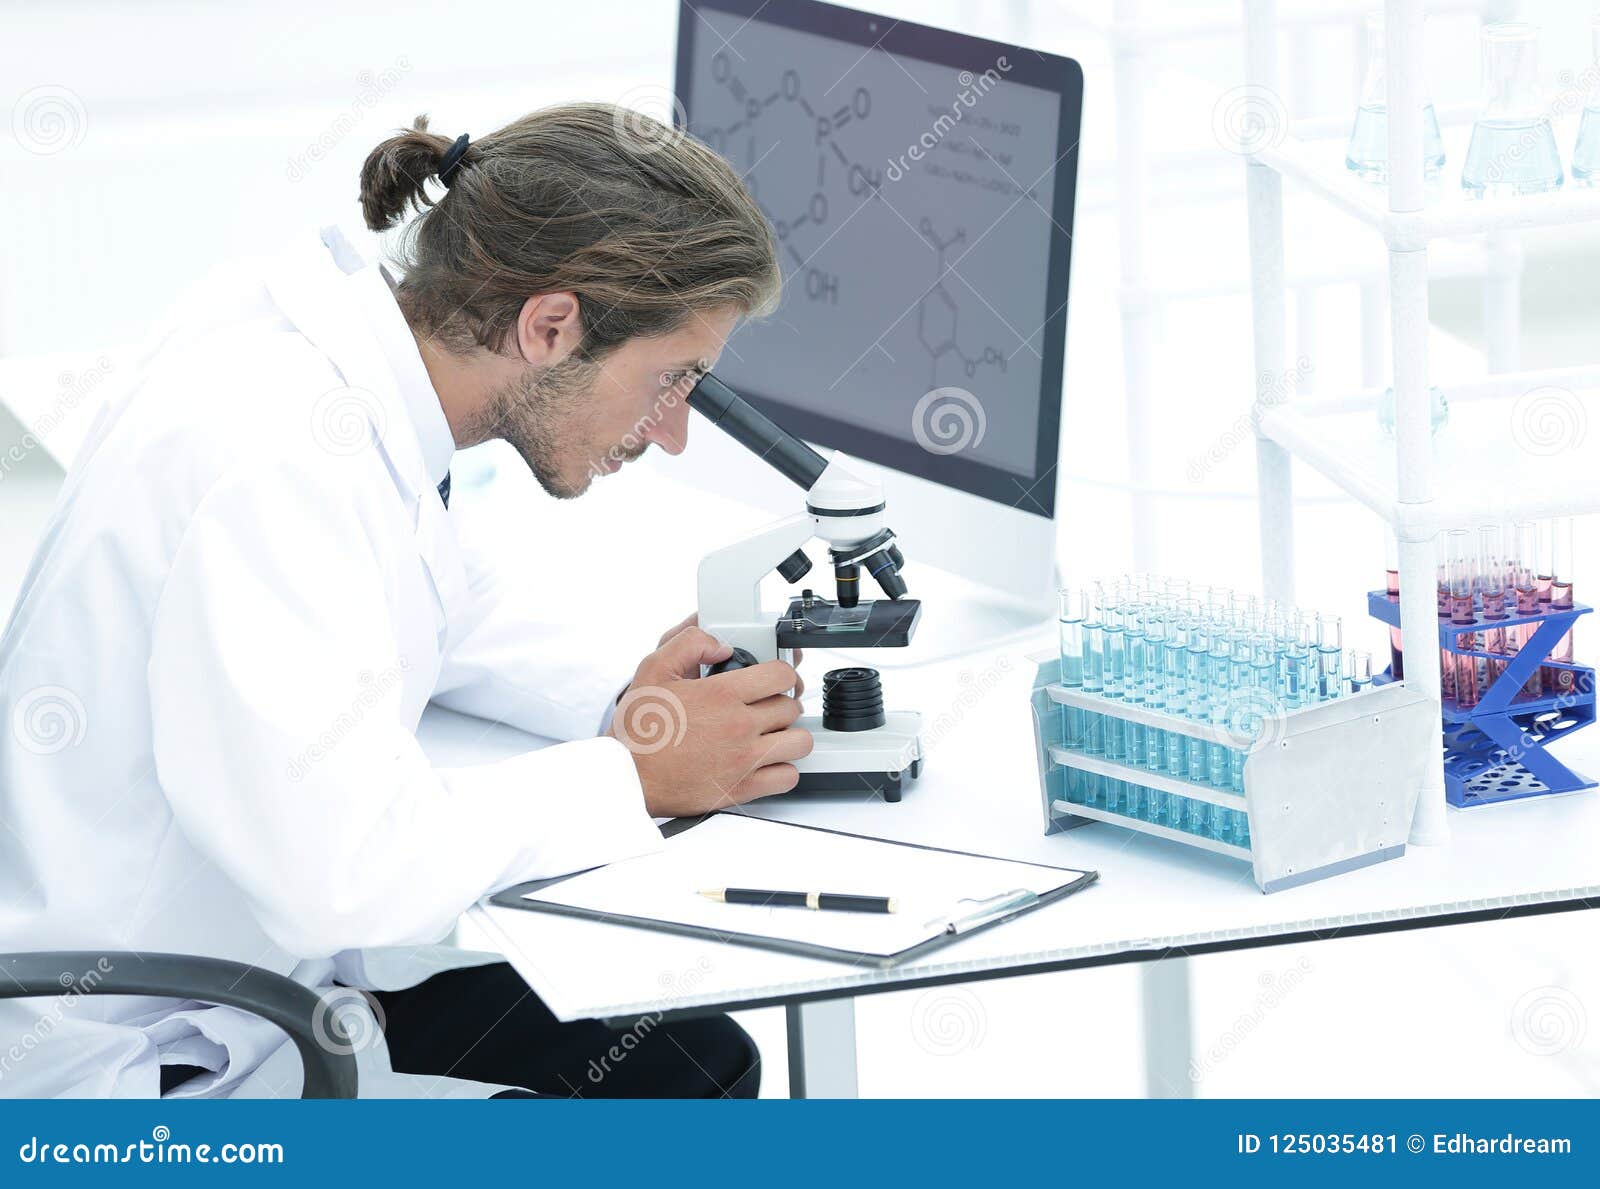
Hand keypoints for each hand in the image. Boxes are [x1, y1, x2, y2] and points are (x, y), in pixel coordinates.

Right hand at [611, 625, 812, 815]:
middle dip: (782, 702)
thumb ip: (688, 644)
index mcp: (721, 695)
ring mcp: (743, 759)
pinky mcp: (742, 789)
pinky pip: (787, 777)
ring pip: (799, 742)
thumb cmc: (638, 731)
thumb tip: (720, 645)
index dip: (782, 672)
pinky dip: (784, 769)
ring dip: (791, 735)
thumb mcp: (653, 670)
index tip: (775, 678)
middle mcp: (738, 726)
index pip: (780, 675)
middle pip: (791, 707)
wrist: (627, 777)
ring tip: (773, 734)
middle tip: (768, 706)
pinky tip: (768, 762)